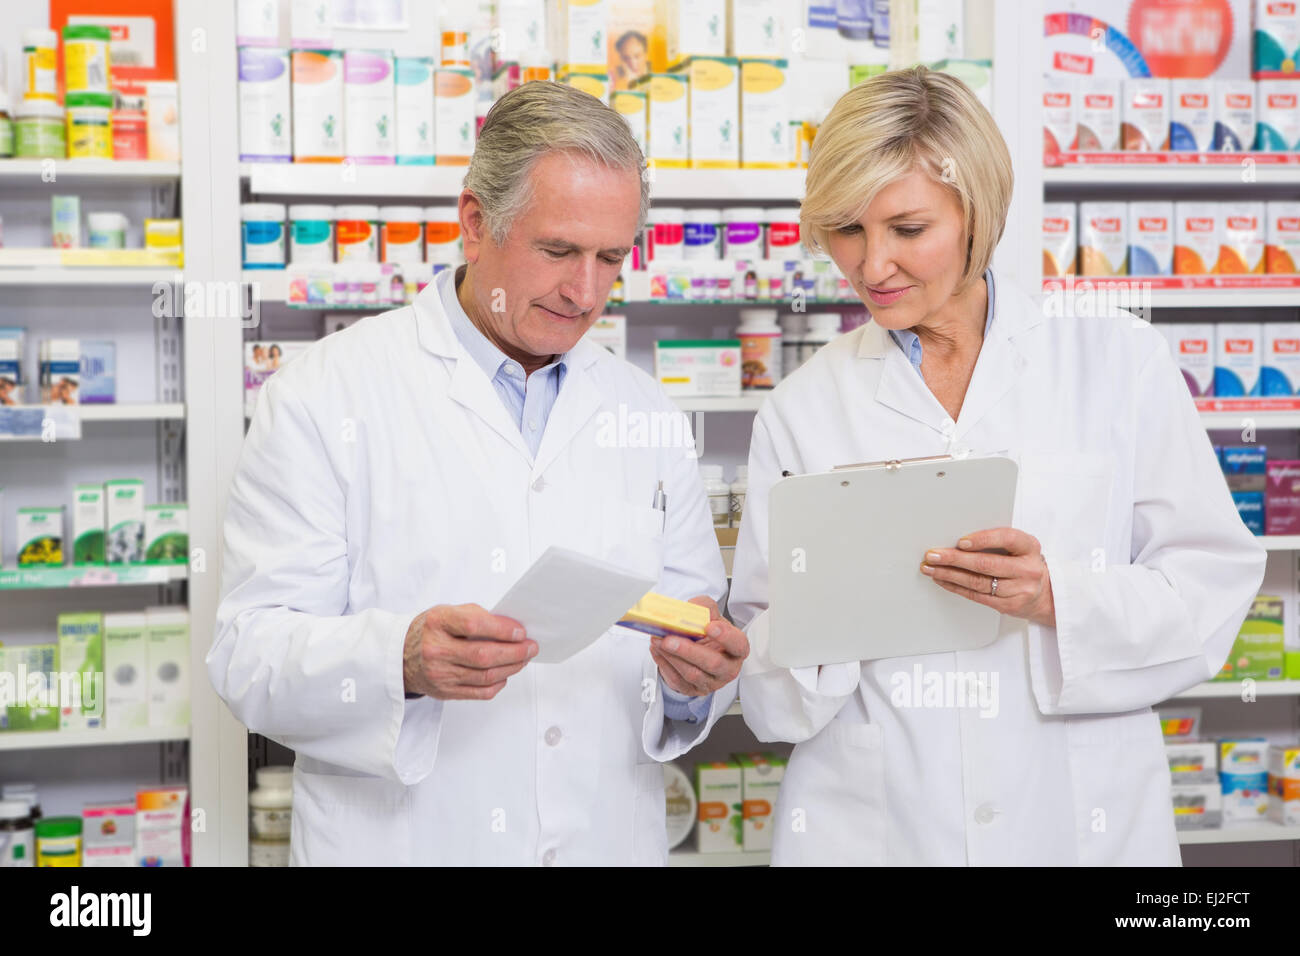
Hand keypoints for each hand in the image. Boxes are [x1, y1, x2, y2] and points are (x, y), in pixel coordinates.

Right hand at [403, 603, 537, 700]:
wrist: (402, 655)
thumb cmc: (431, 630)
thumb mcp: (447, 612)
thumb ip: (477, 616)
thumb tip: (511, 628)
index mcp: (437, 623)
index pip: (474, 625)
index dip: (502, 629)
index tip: (520, 631)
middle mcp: (436, 650)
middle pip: (484, 656)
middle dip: (514, 652)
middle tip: (531, 647)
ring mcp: (440, 674)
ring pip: (486, 676)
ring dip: (512, 668)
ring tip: (523, 659)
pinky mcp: (445, 692)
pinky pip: (481, 692)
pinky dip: (499, 683)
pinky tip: (506, 674)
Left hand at [650, 596, 749, 697]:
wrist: (698, 649)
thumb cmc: (708, 633)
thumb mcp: (711, 616)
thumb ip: (705, 608)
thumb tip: (692, 607)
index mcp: (737, 649)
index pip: (737, 644)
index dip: (725, 637)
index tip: (710, 626)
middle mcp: (727, 668)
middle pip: (712, 663)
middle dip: (688, 650)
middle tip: (670, 638)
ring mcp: (710, 682)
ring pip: (692, 673)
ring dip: (672, 656)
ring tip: (658, 641)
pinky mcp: (692, 689)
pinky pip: (677, 679)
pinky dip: (664, 664)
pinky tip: (657, 650)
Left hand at [920, 527, 1056, 627]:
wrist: (1046, 595)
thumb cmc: (1025, 564)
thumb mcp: (1020, 548)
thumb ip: (997, 541)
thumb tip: (957, 540)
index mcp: (1029, 547)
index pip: (1006, 539)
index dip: (983, 539)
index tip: (961, 541)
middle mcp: (1027, 569)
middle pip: (986, 564)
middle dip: (954, 559)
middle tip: (933, 555)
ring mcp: (1019, 589)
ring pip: (977, 582)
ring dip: (949, 574)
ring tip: (930, 568)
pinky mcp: (1008, 605)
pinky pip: (976, 595)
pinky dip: (955, 586)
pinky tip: (942, 580)